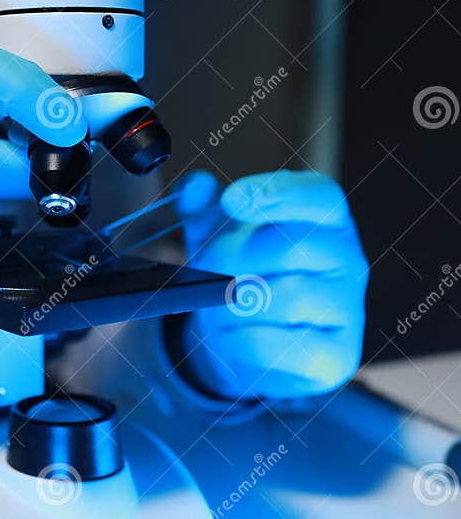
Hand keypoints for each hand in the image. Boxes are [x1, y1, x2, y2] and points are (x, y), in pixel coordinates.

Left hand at [173, 169, 367, 398]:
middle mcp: (347, 261)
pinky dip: (241, 341)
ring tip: (217, 308)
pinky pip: (280, 345)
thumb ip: (203, 208)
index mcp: (325, 221)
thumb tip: (195, 186)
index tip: (231, 201)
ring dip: (234, 305)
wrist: (247, 344)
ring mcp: (347, 310)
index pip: (319, 195)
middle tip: (208, 271)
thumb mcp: (216, 235)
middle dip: (233, 258)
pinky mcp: (335, 357)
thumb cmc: (241, 277)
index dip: (277, 192)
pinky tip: (232, 336)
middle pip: (293, 246)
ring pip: (287, 298)